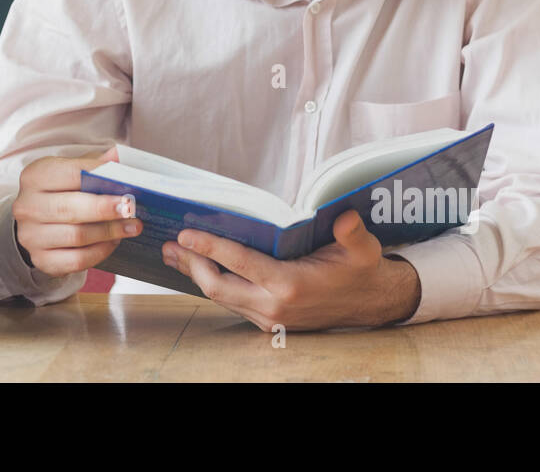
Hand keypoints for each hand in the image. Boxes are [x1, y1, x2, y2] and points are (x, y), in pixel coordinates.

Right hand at [12, 147, 142, 276]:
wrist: (40, 222)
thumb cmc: (61, 192)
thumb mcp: (73, 171)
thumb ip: (95, 164)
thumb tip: (117, 156)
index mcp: (35, 176)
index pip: (70, 173)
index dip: (99, 176)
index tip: (124, 180)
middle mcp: (27, 206)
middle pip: (70, 209)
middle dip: (105, 209)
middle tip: (130, 209)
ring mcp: (31, 236)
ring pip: (76, 236)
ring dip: (108, 232)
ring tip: (130, 226)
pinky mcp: (42, 259)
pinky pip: (76, 260)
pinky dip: (100, 252)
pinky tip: (113, 242)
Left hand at [162, 209, 420, 329]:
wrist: (370, 304)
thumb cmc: (361, 271)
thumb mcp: (363, 250)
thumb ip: (351, 233)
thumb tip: (345, 217)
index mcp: (290, 285)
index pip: (240, 263)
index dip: (210, 247)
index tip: (187, 233)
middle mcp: (274, 306)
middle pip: (218, 287)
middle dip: (191, 265)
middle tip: (169, 244)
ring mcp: (268, 318)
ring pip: (221, 298)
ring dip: (196, 276)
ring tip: (174, 255)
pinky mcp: (267, 322)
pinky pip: (231, 303)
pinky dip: (212, 285)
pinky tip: (199, 270)